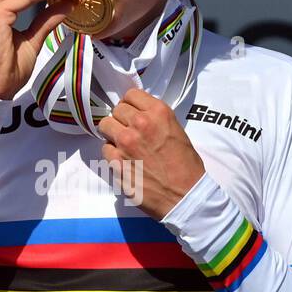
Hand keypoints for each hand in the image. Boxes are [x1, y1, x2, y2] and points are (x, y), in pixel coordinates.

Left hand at [98, 88, 205, 219]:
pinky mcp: (116, 162)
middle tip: (129, 131)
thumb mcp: (177, 131)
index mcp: (158, 113)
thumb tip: (138, 117)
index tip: (132, 113)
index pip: (131, 95)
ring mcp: (126, 142)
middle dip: (121, 119)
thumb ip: (156, 120)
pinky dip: (111, 153)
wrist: (185, 196)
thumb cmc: (187, 167)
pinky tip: (124, 160)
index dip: (130, 104)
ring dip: (112, 133)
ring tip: (123, 144)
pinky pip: (104, 149)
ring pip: (105, 126)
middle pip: (117, 109)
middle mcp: (140, 123)